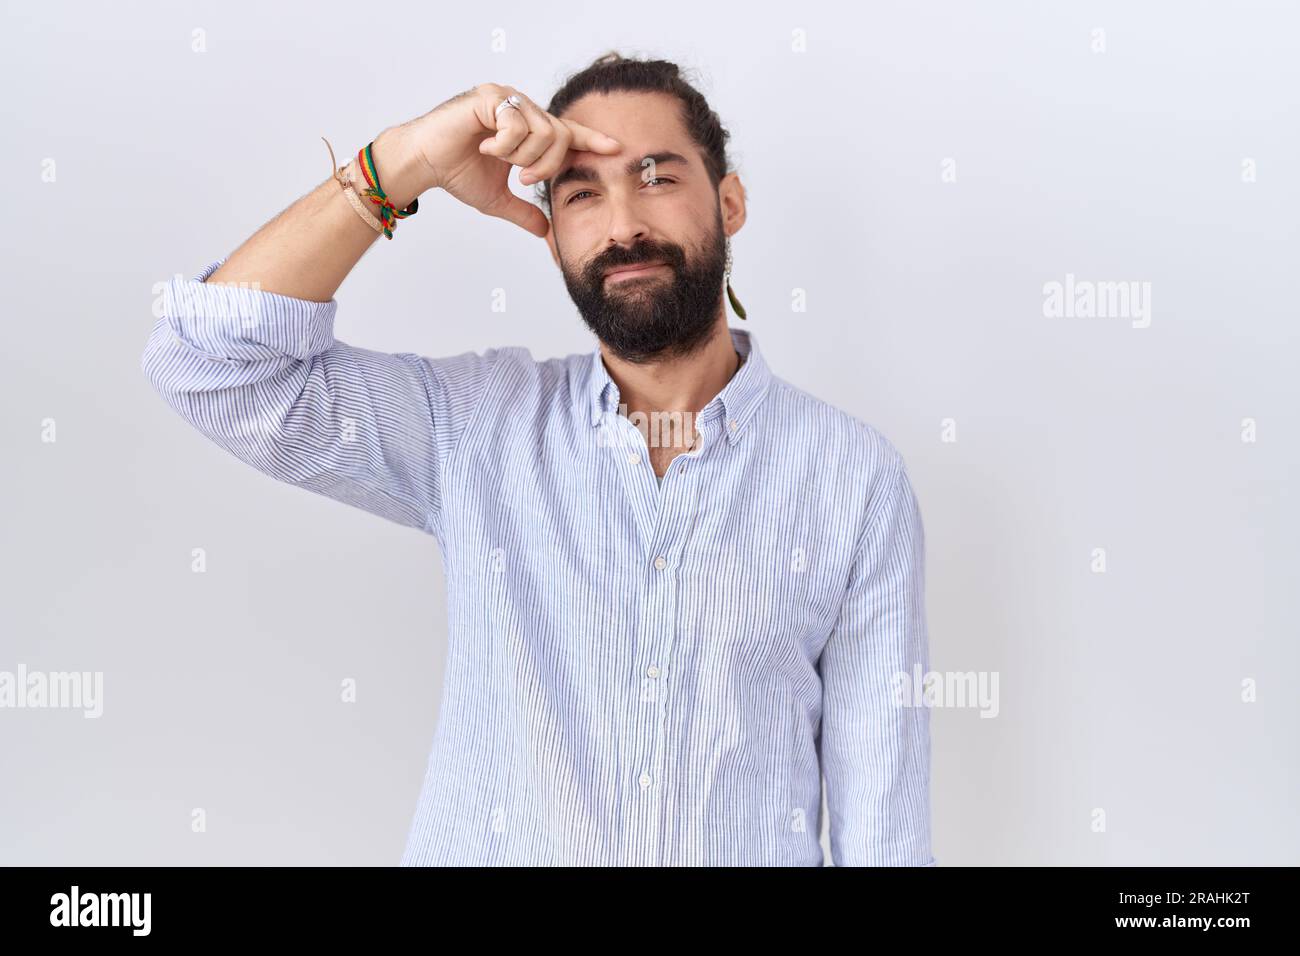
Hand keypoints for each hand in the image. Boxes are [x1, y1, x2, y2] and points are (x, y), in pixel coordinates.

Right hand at [407, 83, 620, 236]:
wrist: (423, 163)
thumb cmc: (456, 172)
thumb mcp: (497, 200)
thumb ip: (523, 212)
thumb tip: (545, 232)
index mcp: (527, 127)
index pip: (567, 131)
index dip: (591, 140)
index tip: (616, 148)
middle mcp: (521, 108)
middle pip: (561, 135)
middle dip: (546, 165)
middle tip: (523, 178)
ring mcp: (507, 98)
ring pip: (542, 131)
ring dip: (523, 156)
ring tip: (499, 160)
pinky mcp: (490, 96)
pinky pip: (516, 125)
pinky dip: (504, 145)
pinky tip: (485, 148)